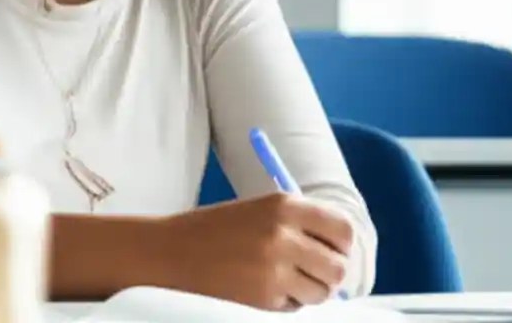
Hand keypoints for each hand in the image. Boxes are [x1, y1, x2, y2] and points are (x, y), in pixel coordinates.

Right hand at [160, 193, 353, 310]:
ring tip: (281, 282)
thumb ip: (298, 225)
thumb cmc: (214, 231)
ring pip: (321, 293)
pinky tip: (260, 290)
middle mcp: (283, 234)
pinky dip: (284, 303)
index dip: (341, 245)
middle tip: (308, 273)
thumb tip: (340, 253)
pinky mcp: (263, 298)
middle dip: (327, 274)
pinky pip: (295, 307)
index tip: (331, 251)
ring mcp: (274, 269)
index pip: (342, 230)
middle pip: (337, 267)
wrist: (169, 252)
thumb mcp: (258, 211)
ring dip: (307, 292)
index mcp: (284, 205)